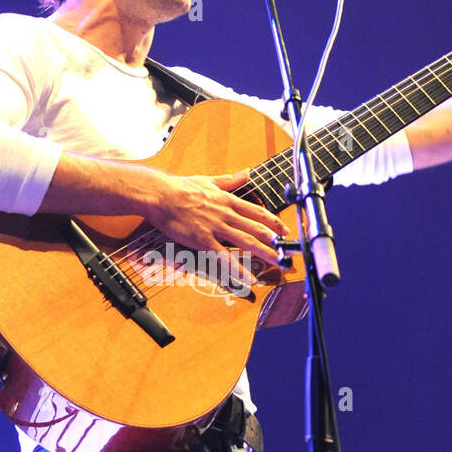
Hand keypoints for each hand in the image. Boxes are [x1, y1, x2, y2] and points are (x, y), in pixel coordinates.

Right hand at [146, 169, 286, 274]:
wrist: (161, 195)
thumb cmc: (180, 188)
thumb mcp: (209, 180)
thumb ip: (230, 180)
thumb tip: (246, 173)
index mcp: (228, 200)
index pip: (257, 212)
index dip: (274, 222)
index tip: (285, 230)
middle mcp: (226, 214)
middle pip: (257, 229)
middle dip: (276, 241)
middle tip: (290, 251)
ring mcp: (216, 227)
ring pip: (247, 242)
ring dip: (265, 253)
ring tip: (279, 263)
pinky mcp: (203, 240)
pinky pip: (224, 257)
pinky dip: (238, 268)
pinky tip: (249, 278)